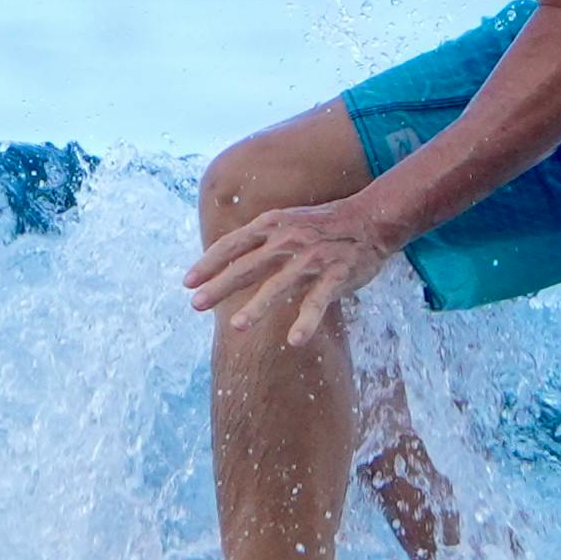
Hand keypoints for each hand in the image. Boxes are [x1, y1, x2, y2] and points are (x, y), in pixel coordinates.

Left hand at [186, 192, 408, 346]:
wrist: (372, 218)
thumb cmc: (325, 224)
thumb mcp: (288, 220)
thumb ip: (263, 238)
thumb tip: (231, 258)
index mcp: (273, 224)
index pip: (232, 244)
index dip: (209, 263)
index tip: (188, 282)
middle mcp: (288, 239)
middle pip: (246, 266)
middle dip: (219, 285)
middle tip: (195, 304)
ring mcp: (311, 258)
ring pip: (278, 285)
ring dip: (256, 307)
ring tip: (236, 326)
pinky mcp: (335, 275)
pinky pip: (318, 302)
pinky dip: (306, 322)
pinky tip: (294, 341)